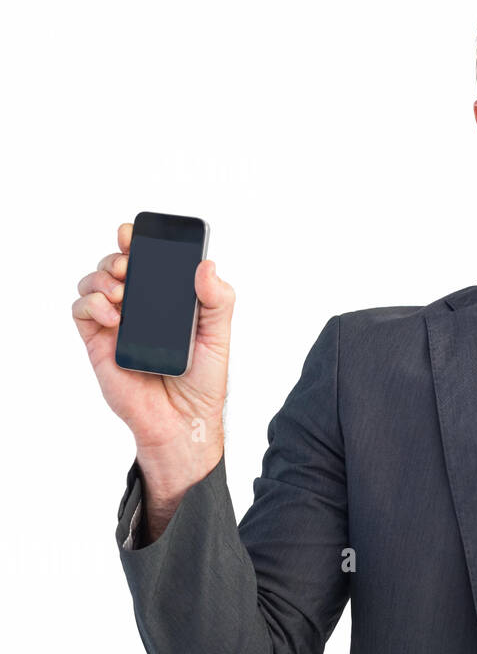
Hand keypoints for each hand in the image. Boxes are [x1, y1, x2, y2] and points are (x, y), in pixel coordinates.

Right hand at [72, 221, 234, 502]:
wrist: (184, 422)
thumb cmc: (203, 381)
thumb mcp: (219, 336)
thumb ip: (217, 300)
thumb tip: (207, 266)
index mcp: (167, 299)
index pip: (147, 260)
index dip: (136, 241)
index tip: (134, 232)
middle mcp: (140, 307)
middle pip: (116, 265)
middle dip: (118, 256)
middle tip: (129, 265)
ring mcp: (116, 323)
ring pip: (94, 282)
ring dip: (102, 277)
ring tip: (122, 292)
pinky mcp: (99, 343)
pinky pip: (81, 311)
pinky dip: (92, 304)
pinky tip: (114, 316)